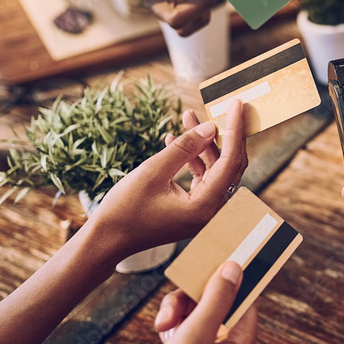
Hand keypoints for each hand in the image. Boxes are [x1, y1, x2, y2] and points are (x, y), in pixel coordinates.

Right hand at [90, 103, 248, 260]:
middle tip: (224, 106)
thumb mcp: (154, 171)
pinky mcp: (193, 209)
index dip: (235, 129)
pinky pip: (202, 178)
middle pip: (230, 165)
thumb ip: (185, 148)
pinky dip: (193, 159)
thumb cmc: (126, 209)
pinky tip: (175, 141)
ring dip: (202, 144)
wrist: (106, 240)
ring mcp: (203, 212)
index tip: (237, 104)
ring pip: (215, 169)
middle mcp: (212, 212)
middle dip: (224, 134)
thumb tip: (210, 127)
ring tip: (188, 116)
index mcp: (206, 206)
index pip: (231, 161)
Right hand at [101, 262, 256, 343]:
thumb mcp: (193, 336)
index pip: (246, 299)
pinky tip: (160, 334)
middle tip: (172, 310)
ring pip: (198, 312)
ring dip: (178, 312)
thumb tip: (236, 268)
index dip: (231, 278)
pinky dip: (172, 325)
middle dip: (192, 299)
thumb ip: (215, 299)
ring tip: (161, 327)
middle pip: (218, 302)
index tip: (218, 255)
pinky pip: (185, 327)